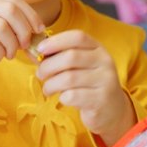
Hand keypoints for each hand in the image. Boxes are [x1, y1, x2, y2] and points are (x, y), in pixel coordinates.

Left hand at [35, 30, 135, 144]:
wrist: (112, 110)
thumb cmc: (89, 85)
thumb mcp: (81, 66)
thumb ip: (62, 57)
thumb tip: (34, 52)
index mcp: (99, 49)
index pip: (78, 37)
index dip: (56, 41)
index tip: (40, 49)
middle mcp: (105, 62)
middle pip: (71, 57)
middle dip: (48, 66)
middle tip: (40, 74)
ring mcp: (105, 81)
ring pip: (69, 78)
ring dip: (51, 84)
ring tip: (48, 89)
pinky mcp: (101, 100)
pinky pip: (72, 96)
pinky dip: (62, 97)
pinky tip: (63, 98)